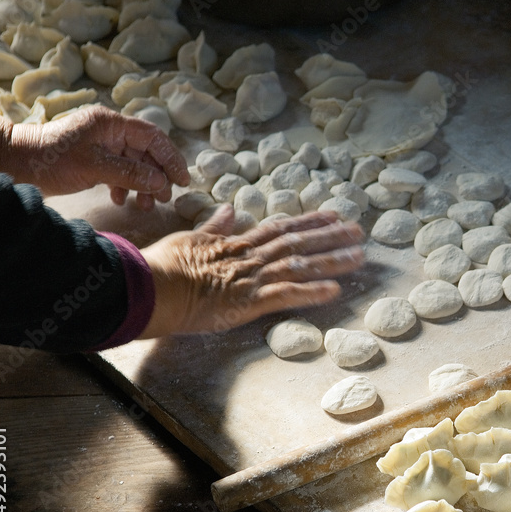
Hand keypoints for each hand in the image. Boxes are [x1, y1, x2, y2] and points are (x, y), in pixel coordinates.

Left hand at [7, 105, 189, 209]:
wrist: (16, 164)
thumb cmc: (51, 160)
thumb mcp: (94, 167)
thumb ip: (131, 173)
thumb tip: (161, 181)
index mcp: (111, 124)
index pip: (153, 137)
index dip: (171, 158)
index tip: (182, 181)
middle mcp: (109, 131)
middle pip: (146, 152)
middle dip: (158, 176)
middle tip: (165, 198)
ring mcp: (102, 145)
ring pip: (134, 164)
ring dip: (143, 185)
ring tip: (146, 205)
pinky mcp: (94, 159)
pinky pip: (119, 171)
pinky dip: (125, 186)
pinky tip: (121, 199)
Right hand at [138, 207, 364, 338]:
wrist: (150, 286)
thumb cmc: (162, 266)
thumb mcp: (190, 239)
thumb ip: (214, 227)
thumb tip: (230, 209)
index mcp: (237, 245)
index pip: (280, 229)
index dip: (308, 222)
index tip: (332, 214)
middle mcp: (250, 258)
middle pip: (298, 243)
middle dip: (330, 236)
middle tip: (360, 230)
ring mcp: (252, 279)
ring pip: (300, 265)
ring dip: (331, 260)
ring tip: (360, 256)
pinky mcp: (249, 302)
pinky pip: (287, 295)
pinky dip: (311, 292)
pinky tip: (335, 291)